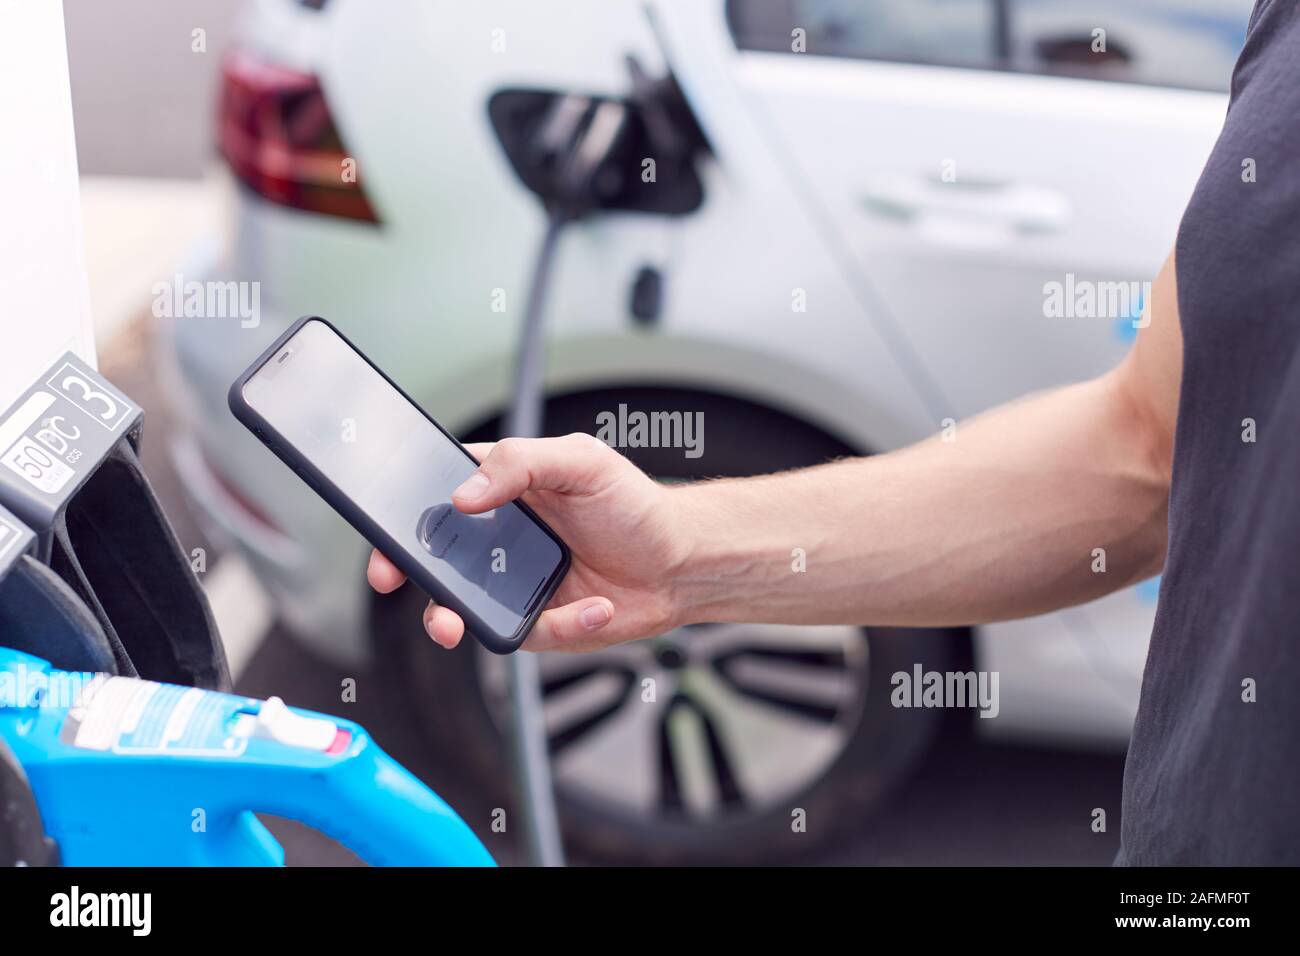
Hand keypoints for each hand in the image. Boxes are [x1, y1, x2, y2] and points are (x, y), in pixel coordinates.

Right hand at [367, 433, 684, 651]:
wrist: (683, 563)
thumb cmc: (635, 505)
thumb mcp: (582, 462)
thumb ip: (523, 463)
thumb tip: (465, 493)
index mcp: (503, 490)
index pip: (437, 494)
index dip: (403, 511)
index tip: (386, 526)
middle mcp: (500, 539)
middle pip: (434, 556)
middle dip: (406, 572)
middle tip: (393, 579)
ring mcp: (515, 583)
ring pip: (461, 606)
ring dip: (450, 617)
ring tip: (455, 624)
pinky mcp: (539, 623)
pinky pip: (527, 633)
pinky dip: (562, 624)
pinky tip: (597, 607)